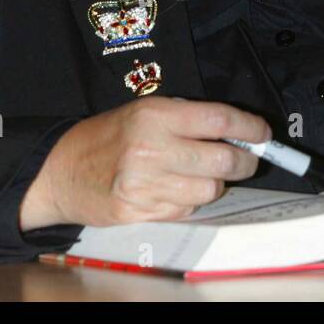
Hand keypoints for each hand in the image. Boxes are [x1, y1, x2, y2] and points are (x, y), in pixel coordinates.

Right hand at [20, 97, 270, 229]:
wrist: (60, 170)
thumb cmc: (107, 137)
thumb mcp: (143, 111)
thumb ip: (188, 118)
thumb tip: (237, 129)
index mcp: (155, 116)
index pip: (219, 119)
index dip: (250, 127)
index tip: (263, 132)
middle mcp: (151, 148)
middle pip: (223, 160)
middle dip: (244, 160)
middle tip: (247, 158)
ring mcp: (146, 184)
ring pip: (210, 190)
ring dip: (215, 183)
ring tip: (201, 173)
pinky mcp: (141, 211)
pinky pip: (187, 210)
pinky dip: (190, 201)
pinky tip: (175, 189)